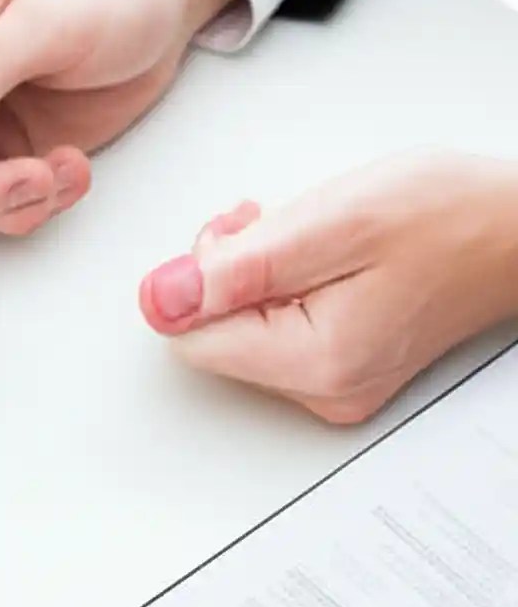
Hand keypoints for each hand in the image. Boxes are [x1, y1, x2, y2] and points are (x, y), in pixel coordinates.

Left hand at [138, 152, 517, 424]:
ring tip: (309, 239)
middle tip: (275, 229)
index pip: (189, 336)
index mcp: (313, 364)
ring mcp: (334, 384)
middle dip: (226, 271)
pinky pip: (274, 327)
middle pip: (212, 334)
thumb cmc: (446, 216)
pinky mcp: (341, 366)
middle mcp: (322, 391)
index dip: (199, 276)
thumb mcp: (328, 223)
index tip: (244, 236)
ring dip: (254, 272)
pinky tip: (319, 258)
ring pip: (241, 327)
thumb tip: (159, 298)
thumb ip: (235, 268)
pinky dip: (281, 284)